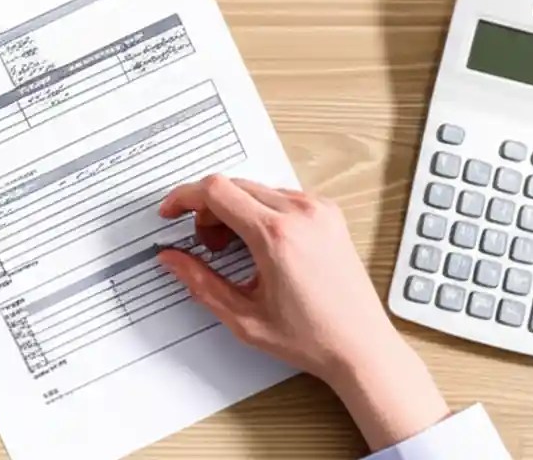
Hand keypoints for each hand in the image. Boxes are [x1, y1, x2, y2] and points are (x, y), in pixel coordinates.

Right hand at [157, 176, 448, 449]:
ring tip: (233, 249)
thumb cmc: (312, 337)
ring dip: (233, 210)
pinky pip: (280, 196)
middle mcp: (300, 213)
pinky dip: (258, 211)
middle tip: (205, 244)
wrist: (360, 346)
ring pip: (255, 189)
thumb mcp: (243, 317)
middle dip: (207, 210)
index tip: (171, 211)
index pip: (215, 191)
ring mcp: (318, 210)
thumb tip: (171, 259)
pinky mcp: (328, 214)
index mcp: (276, 235)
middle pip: (232, 186)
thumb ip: (199, 282)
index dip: (184, 198)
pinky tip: (258, 244)